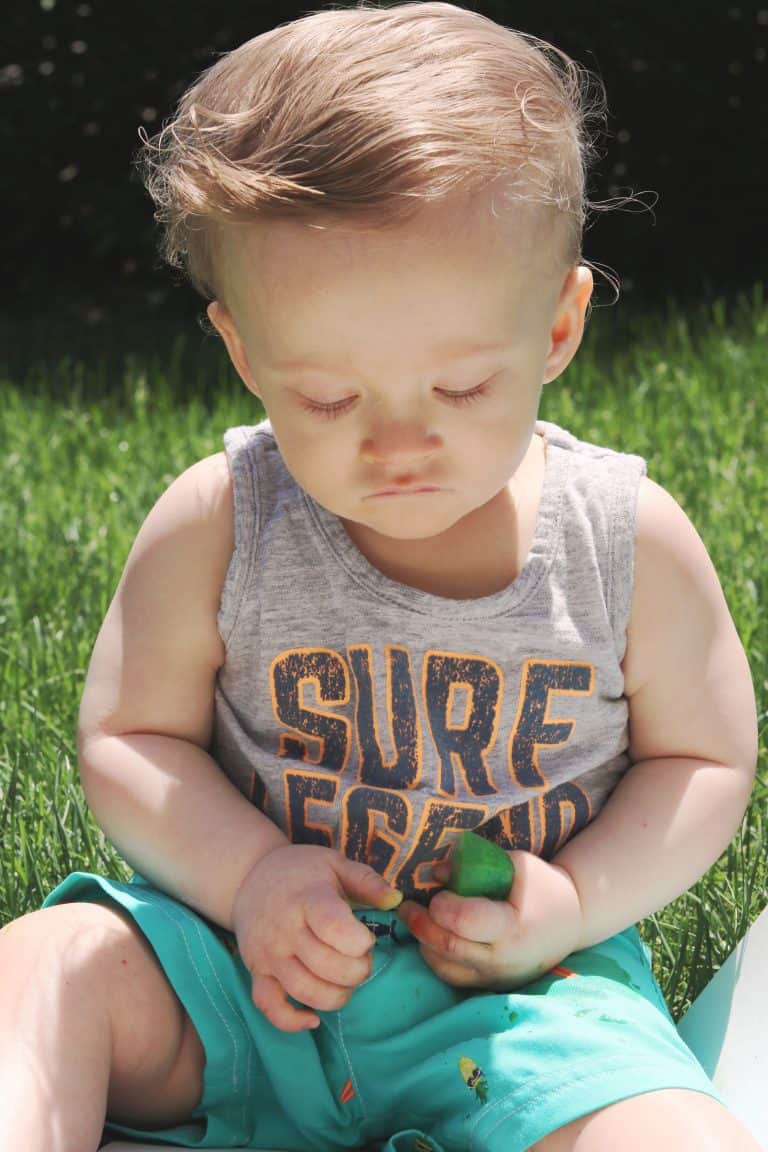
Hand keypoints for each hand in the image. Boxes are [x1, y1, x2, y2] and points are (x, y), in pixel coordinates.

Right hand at [232, 844, 401, 1031]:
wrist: (250, 877)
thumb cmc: (301, 871)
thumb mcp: (335, 863)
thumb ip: (367, 881)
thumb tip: (396, 900)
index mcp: (307, 898)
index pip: (334, 929)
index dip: (359, 943)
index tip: (365, 938)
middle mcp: (284, 929)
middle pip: (326, 967)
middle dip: (357, 971)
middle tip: (362, 960)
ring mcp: (268, 953)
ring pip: (304, 991)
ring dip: (336, 996)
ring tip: (345, 981)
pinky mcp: (256, 972)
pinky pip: (269, 1007)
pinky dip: (292, 1021)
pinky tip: (313, 1017)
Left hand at [397, 851, 582, 988]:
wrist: (571, 921)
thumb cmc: (543, 887)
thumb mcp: (516, 864)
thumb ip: (474, 865)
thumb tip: (435, 872)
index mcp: (512, 926)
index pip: (465, 921)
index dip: (442, 906)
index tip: (436, 891)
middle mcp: (503, 958)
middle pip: (447, 947)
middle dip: (420, 924)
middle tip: (407, 906)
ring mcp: (496, 977)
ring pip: (444, 967)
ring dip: (424, 942)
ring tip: (416, 919)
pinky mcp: (491, 985)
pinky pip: (453, 976)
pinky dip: (435, 957)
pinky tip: (431, 937)